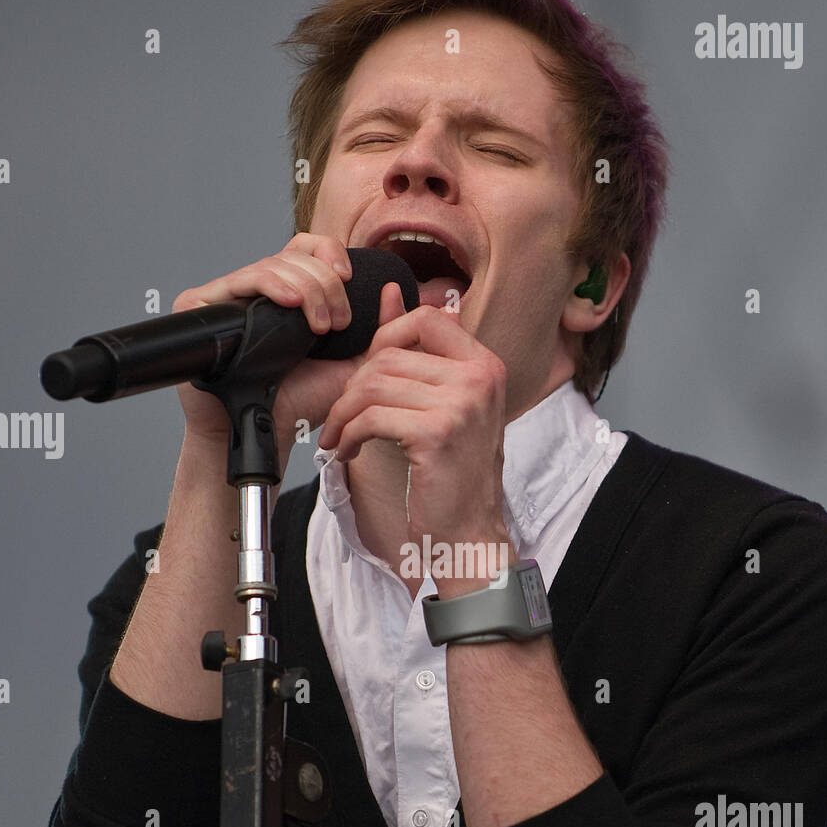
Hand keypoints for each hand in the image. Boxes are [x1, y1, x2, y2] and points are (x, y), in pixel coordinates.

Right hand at [171, 233, 378, 461]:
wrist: (266, 430)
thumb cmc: (301, 401)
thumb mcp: (355, 365)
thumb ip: (381, 332)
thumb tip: (396, 289)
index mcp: (292, 293)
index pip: (309, 249)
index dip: (331, 255)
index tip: (350, 280)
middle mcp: (260, 289)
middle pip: (295, 254)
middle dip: (325, 283)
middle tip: (337, 324)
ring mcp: (229, 294)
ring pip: (273, 264)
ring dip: (306, 289)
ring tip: (319, 327)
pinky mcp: (201, 302)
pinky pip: (242, 278)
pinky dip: (271, 285)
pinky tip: (290, 304)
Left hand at [318, 286, 510, 568]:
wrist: (468, 535)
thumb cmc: (453, 475)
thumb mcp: (444, 406)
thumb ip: (418, 351)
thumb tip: (390, 291)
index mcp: (486, 365)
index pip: (427, 318)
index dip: (386, 338)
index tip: (368, 375)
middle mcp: (480, 378)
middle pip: (390, 354)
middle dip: (354, 387)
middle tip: (342, 417)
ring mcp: (462, 404)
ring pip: (374, 384)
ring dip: (344, 413)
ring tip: (340, 436)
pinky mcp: (437, 433)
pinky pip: (372, 417)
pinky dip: (349, 435)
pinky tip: (349, 452)